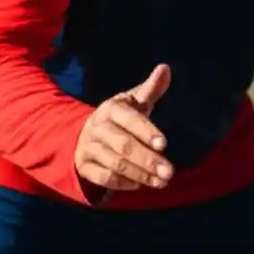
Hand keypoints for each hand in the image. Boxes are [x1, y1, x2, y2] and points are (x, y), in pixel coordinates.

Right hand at [74, 64, 174, 192]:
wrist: (85, 134)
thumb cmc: (120, 117)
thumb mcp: (133, 101)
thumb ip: (150, 89)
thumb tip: (165, 68)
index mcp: (110, 108)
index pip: (129, 119)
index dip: (146, 131)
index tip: (164, 144)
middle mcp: (97, 127)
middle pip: (123, 146)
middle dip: (148, 160)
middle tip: (170, 172)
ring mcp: (88, 147)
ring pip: (115, 164)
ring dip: (140, 174)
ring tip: (162, 182)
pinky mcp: (84, 166)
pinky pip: (103, 177)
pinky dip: (122, 183)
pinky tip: (140, 185)